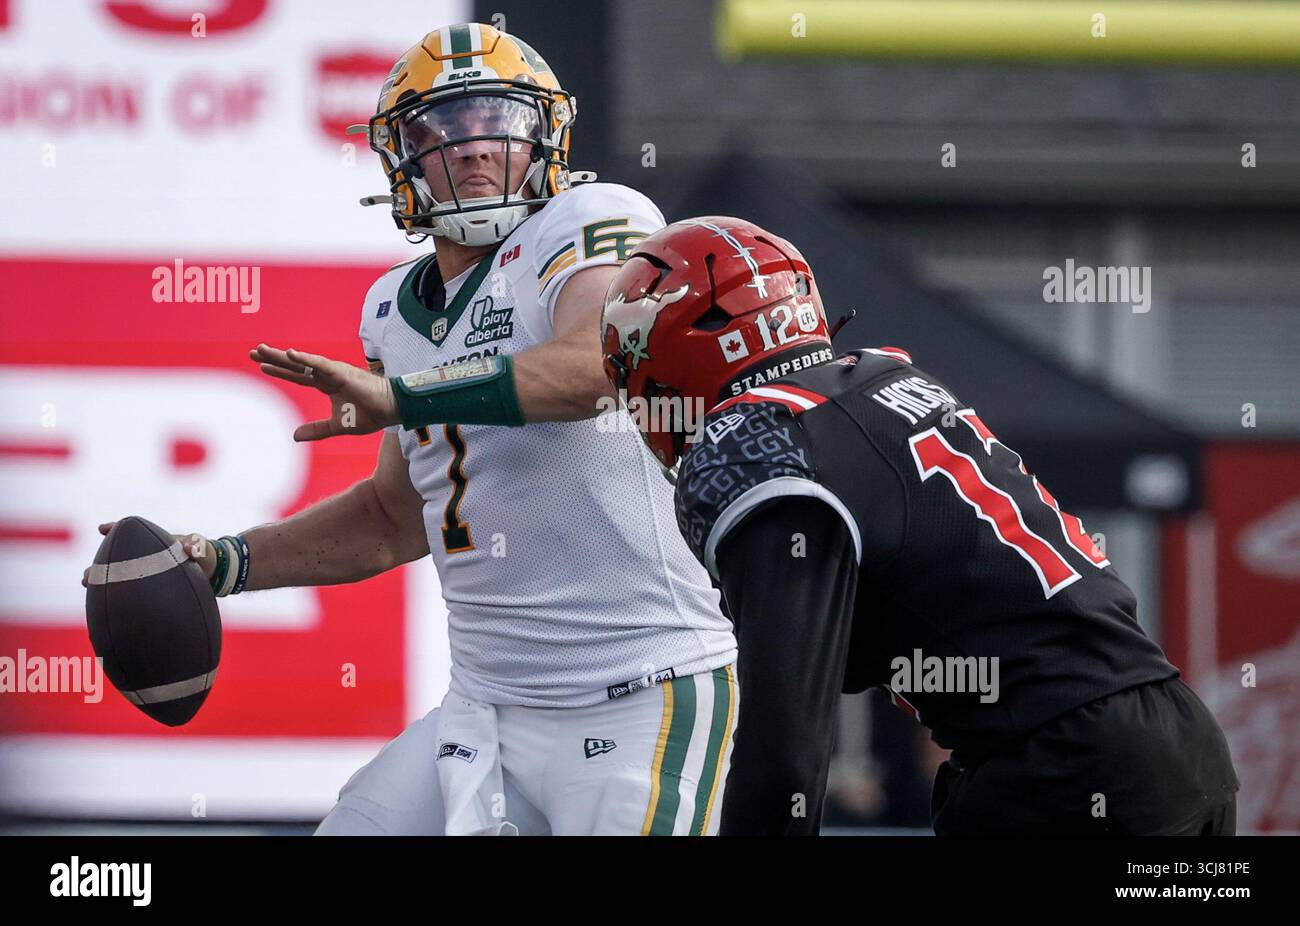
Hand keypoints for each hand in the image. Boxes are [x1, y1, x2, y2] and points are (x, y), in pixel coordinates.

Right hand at [82, 523, 215, 586]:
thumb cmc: (201, 555)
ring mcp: (142, 571)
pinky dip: (116, 598)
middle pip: (114, 559)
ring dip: (101, 583)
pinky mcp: (145, 587)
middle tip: (86, 577)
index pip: (130, 531)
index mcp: (151, 541)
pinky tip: (104, 611)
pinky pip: (128, 591)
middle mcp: (142, 556)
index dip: (115, 529)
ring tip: (88, 590)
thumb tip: (192, 548)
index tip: (103, 528)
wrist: (209, 572)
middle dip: (98, 566)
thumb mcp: (199, 548)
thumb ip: (195, 546)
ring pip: (117, 576)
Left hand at [251, 343, 398, 440]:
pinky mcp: (342, 373)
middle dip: (274, 359)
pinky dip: (305, 359)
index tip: (261, 366)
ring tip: (262, 350)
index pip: (298, 376)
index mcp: (327, 385)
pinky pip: (319, 365)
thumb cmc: (370, 415)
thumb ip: (317, 430)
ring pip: (302, 362)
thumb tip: (294, 436)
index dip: (280, 371)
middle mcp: (327, 375)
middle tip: (253, 352)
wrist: (392, 410)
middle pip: (295, 366)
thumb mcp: (337, 426)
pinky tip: (290, 353)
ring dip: (282, 356)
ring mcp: (333, 372)